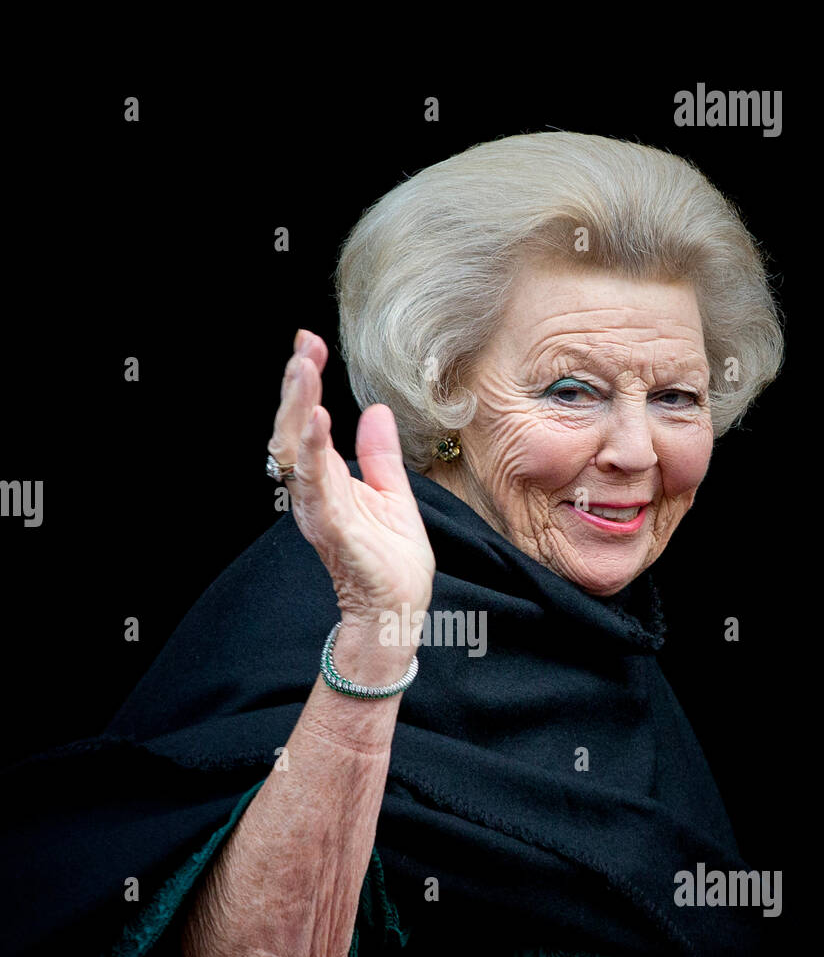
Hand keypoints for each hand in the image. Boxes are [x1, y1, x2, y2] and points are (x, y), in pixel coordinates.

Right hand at [269, 331, 435, 624]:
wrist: (397, 612)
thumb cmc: (391, 564)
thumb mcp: (394, 496)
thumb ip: (380, 456)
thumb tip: (377, 411)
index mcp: (328, 480)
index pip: (308, 422)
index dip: (305, 384)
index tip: (309, 345)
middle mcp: (315, 492)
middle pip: (292, 429)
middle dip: (295, 385)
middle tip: (302, 345)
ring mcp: (320, 509)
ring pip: (297, 451)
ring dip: (299, 408)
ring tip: (302, 370)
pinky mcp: (333, 528)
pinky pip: (318, 485)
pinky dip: (315, 452)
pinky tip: (319, 422)